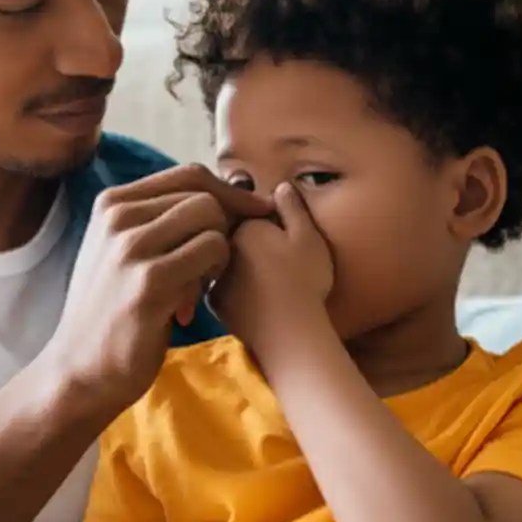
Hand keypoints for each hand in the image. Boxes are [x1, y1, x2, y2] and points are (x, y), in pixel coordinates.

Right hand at [38, 164, 272, 415]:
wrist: (79, 370)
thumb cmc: (110, 312)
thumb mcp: (120, 251)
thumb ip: (159, 220)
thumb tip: (232, 194)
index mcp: (111, 203)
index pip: (188, 174)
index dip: (229, 194)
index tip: (249, 219)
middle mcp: (118, 217)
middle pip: (206, 197)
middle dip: (222, 231)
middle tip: (205, 272)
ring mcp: (131, 248)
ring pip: (213, 221)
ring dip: (217, 257)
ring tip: (193, 289)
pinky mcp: (149, 283)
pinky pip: (211, 253)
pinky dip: (209, 280)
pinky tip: (184, 310)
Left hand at [210, 181, 333, 356]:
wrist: (290, 334)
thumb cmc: (305, 282)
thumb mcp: (308, 237)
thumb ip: (292, 207)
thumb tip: (280, 187)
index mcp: (242, 226)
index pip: (246, 211)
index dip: (267, 220)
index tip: (284, 235)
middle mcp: (220, 247)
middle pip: (232, 234)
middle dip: (249, 240)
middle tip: (280, 258)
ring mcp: (213, 275)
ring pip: (225, 259)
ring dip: (240, 263)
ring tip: (271, 278)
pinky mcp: (214, 302)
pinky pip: (223, 285)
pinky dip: (236, 287)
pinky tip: (257, 296)